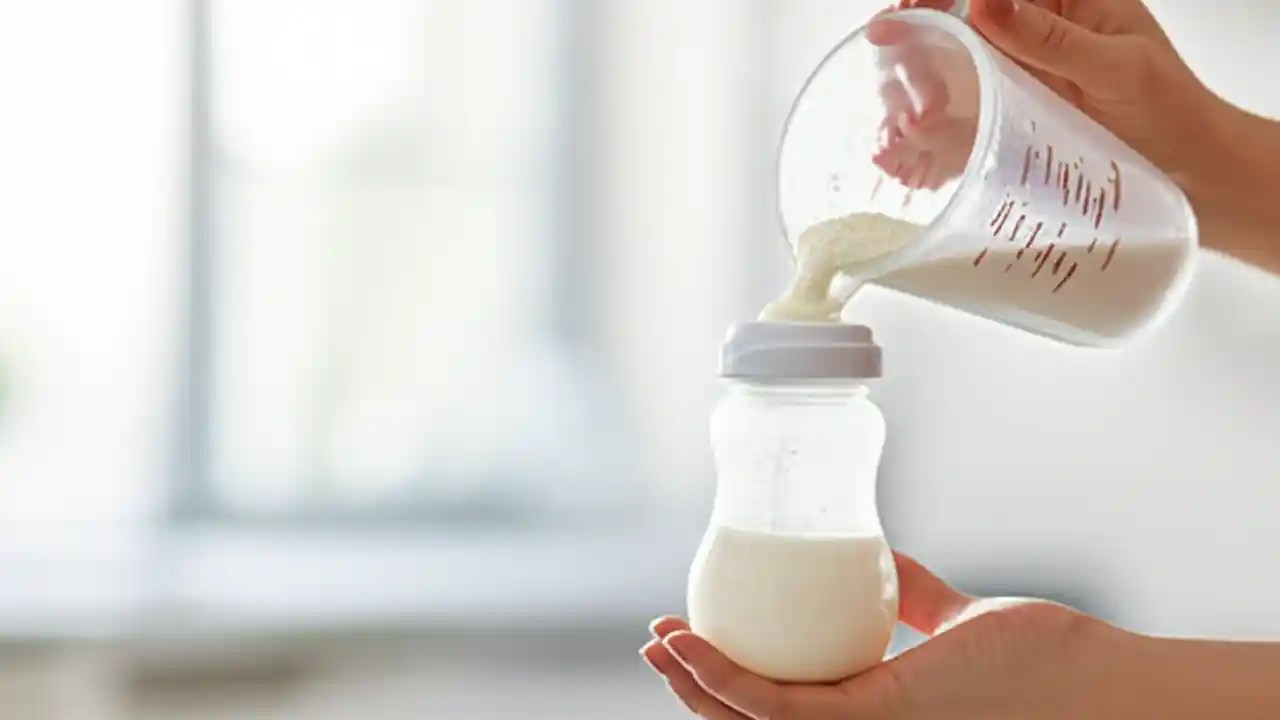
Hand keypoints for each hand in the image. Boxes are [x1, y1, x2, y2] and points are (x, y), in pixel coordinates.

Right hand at [641, 552, 1112, 719]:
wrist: (1106, 691)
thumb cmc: (1050, 666)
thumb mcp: (961, 624)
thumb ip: (917, 598)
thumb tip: (880, 556)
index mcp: (875, 716)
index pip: (784, 708)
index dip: (726, 684)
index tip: (693, 639)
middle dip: (694, 689)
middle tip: (658, 641)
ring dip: (695, 684)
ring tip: (660, 641)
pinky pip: (783, 708)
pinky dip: (728, 681)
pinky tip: (695, 647)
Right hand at [885, 0, 1279, 270]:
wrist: (1194, 179)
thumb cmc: (1173, 113)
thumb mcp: (1117, 67)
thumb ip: (1051, 38)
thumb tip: (985, 2)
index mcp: (1067, 0)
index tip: (907, 10)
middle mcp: (1037, 32)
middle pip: (961, 18)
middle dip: (919, 36)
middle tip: (886, 55)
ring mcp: (1021, 76)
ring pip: (953, 66)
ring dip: (917, 86)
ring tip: (898, 120)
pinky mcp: (1013, 119)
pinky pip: (962, 114)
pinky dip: (931, 131)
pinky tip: (909, 149)